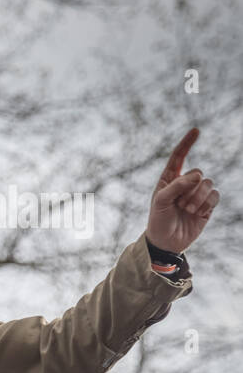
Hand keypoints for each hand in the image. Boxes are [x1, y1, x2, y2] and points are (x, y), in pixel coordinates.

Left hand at [146, 127, 219, 253]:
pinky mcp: (207, 205)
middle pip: (197, 173)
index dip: (187, 143)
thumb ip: (177, 185)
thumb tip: (198, 175)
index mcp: (169, 179)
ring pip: (207, 184)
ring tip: (186, 210)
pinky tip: (197, 214)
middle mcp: (184, 184)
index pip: (179, 157)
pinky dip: (206, 204)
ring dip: (197, 198)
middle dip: (189, 189)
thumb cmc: (158, 220)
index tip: (196, 130)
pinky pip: (214, 196)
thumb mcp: (160, 201)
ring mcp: (197, 194)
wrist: (166, 242)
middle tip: (179, 205)